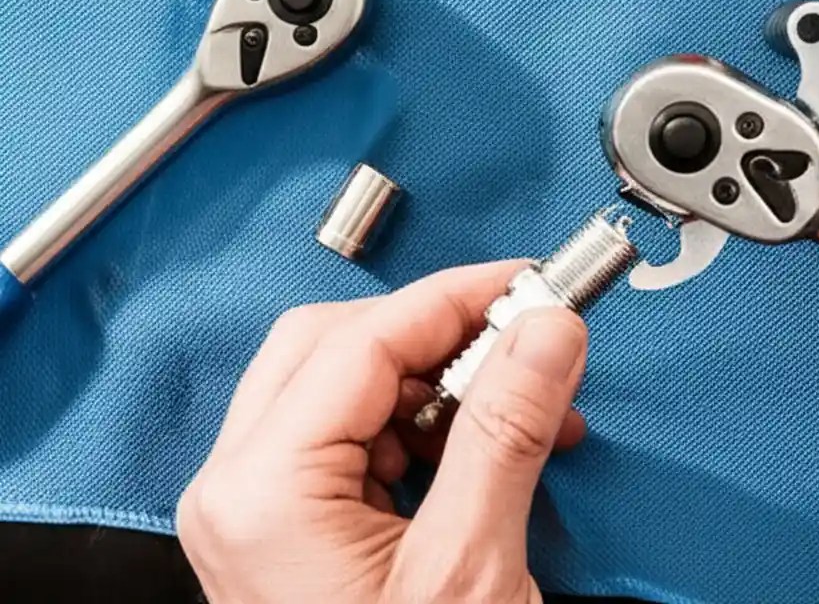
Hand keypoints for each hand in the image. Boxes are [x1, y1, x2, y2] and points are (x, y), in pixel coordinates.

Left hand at [177, 261, 588, 602]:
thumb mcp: (470, 566)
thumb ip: (505, 432)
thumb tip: (544, 330)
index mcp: (262, 492)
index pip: (362, 341)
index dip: (456, 300)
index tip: (530, 284)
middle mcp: (241, 489)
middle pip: (335, 347)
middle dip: (439, 337)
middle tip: (523, 338)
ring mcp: (261, 509)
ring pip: (346, 385)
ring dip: (441, 383)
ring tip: (526, 409)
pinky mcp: (292, 527)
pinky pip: (355, 436)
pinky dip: (427, 427)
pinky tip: (491, 447)